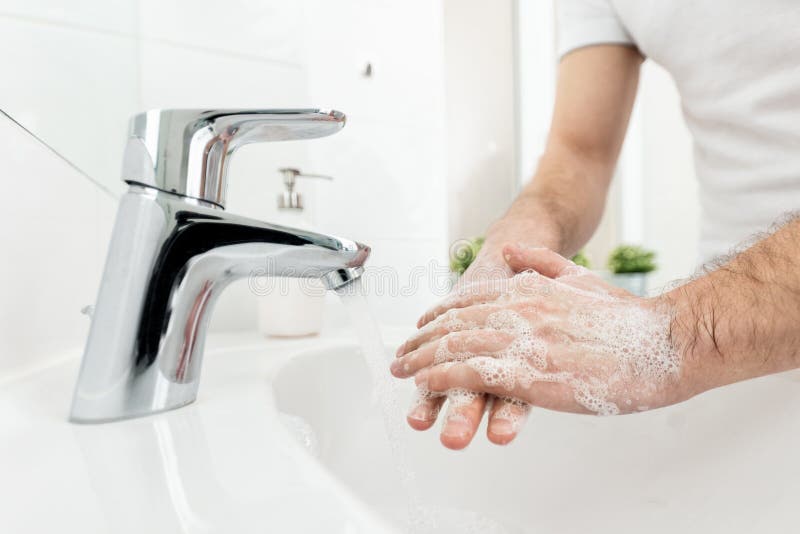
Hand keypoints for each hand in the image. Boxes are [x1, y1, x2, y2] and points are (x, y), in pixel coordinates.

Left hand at [393, 246, 689, 446]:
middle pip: (455, 323)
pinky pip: (473, 374)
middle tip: (401, 355)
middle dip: (422, 341)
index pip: (470, 299)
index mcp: (531, 290)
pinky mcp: (531, 374)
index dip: (440, 314)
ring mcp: (525, 341)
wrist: (667, 341)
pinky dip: (444, 378)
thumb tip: (514, 251)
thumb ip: (542, 263)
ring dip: (423, 361)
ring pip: (456, 347)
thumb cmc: (631, 319)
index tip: (422, 328)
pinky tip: (426, 386)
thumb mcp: (581, 278)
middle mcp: (521, 310)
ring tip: (403, 372)